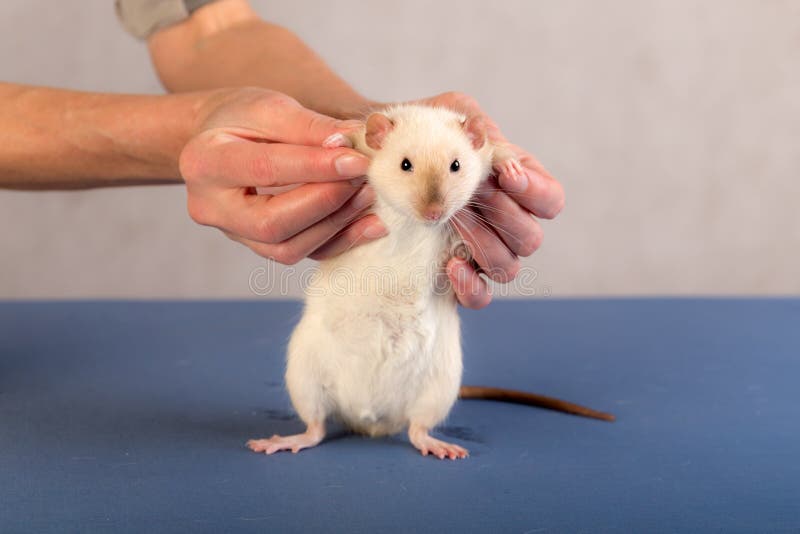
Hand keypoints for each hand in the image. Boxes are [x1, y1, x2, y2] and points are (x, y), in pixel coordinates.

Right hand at [180, 88, 386, 263]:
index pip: (264, 170)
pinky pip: (302, 255)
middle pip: (272, 223)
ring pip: (287, 248)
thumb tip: (352, 140)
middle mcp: (211, 207)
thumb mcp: (269, 107)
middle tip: (363, 179)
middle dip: (325, 202)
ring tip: (367, 194)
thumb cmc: (240, 120)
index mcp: (205, 162)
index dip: (316, 167)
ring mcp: (234, 234)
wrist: (218, 141)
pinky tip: (370, 225)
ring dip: (336, 224)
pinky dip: (339, 242)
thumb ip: (309, 126)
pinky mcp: (259, 247)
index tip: (357, 160)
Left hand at [416, 92, 564, 308]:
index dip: (535, 191)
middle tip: (475, 196)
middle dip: (504, 216)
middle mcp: (506, 224)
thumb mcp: (446, 115)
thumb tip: (477, 134)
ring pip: (508, 267)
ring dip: (484, 246)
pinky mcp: (457, 276)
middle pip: (530, 238)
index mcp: (516, 188)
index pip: (550, 200)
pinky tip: (451, 265)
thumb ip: (468, 120)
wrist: (377, 160)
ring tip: (456, 222)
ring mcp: (483, 253)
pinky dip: (471, 286)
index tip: (506, 175)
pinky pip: (478, 295)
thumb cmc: (421, 135)